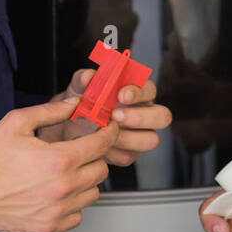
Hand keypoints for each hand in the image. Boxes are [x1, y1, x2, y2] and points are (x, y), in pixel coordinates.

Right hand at [0, 95, 118, 231]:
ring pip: (93, 193)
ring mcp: (57, 210)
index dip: (109, 133)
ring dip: (86, 181)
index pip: (102, 144)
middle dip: (96, 156)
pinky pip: (78, 216)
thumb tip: (74, 104)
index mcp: (58, 159)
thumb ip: (51, 111)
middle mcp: (62, 187)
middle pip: (101, 170)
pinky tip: (59, 193)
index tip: (109, 129)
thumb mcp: (17, 122)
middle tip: (82, 150)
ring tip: (67, 172)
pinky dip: (74, 204)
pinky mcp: (49, 227)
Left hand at [46, 68, 171, 166]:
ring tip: (106, 132)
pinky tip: (99, 144)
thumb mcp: (79, 87)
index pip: (150, 90)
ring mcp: (140, 135)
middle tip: (115, 116)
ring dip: (128, 137)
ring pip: (151, 139)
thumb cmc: (82, 101)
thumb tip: (89, 76)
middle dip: (140, 117)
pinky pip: (129, 156)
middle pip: (162, 116)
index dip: (139, 92)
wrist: (69, 126)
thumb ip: (83, 78)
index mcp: (138, 93)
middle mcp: (145, 113)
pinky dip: (113, 151)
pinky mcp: (129, 153)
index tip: (121, 94)